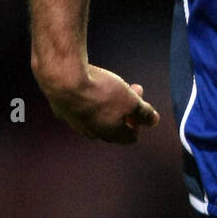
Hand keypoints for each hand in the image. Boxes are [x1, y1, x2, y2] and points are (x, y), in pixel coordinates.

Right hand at [40, 64, 159, 143]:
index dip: (139, 124)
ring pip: (96, 118)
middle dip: (125, 111)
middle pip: (113, 126)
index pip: (130, 137)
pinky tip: (91, 86)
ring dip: (107, 106)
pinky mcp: (63, 110)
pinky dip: (89, 100)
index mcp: (110, 133)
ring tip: (113, 88)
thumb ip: (144, 113)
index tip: (140, 111)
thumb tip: (153, 121)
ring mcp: (75, 123)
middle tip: (131, 92)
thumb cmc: (99, 92)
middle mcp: (92, 132)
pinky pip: (81, 108)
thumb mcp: (131, 101)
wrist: (66, 80)